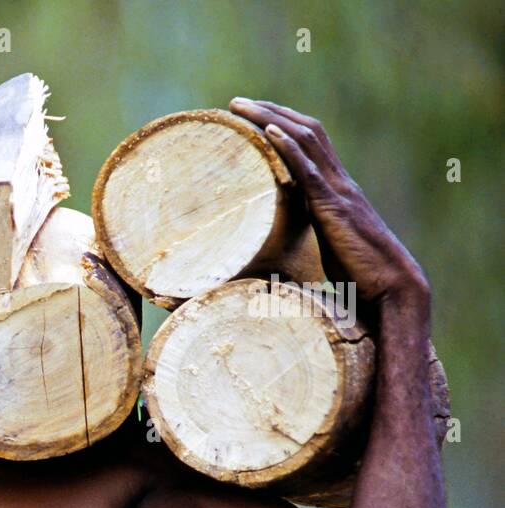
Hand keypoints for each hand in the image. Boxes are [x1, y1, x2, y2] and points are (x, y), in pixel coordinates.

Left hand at [229, 98, 429, 307]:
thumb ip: (305, 238)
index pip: (308, 143)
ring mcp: (338, 190)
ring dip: (270, 118)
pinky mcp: (334, 206)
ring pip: (305, 140)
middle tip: (235, 102)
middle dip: (270, 111)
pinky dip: (288, 146)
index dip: (281, 124)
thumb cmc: (359, 276)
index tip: (250, 115)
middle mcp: (338, 181)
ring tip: (240, 106)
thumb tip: (273, 253)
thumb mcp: (324, 249)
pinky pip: (308, 169)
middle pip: (305, 130)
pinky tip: (267, 131)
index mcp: (335, 189)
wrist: (390, 286)